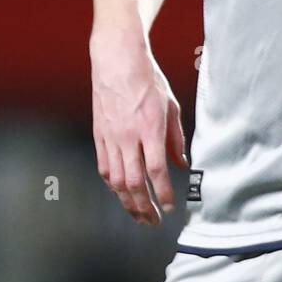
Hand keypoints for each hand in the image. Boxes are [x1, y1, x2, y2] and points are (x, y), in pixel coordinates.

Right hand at [91, 38, 189, 226]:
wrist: (117, 60)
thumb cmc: (148, 80)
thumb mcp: (171, 106)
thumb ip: (177, 138)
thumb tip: (182, 164)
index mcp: (149, 128)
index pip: (156, 170)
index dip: (163, 192)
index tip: (170, 208)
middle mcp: (128, 136)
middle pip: (134, 182)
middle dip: (145, 206)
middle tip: (154, 221)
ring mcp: (110, 137)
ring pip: (117, 180)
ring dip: (128, 201)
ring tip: (139, 215)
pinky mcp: (99, 135)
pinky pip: (105, 167)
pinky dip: (113, 185)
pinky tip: (121, 193)